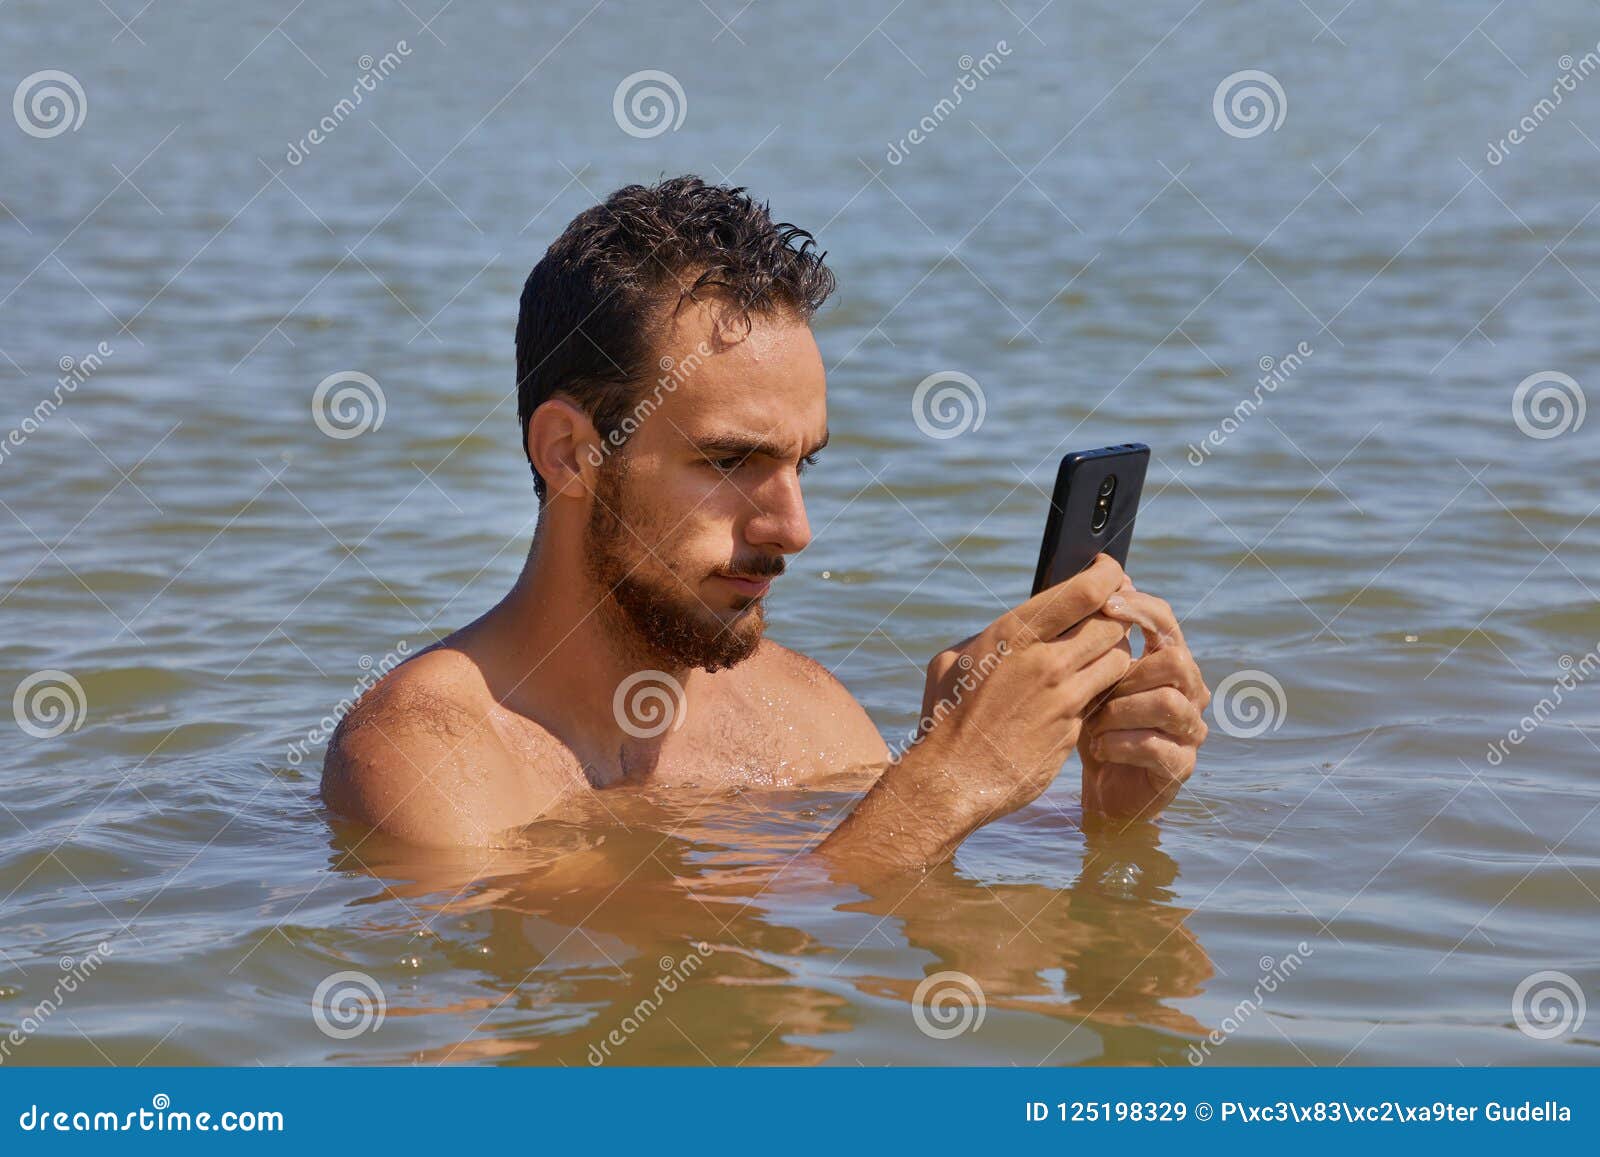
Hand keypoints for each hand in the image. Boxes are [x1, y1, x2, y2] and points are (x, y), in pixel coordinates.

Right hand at [818, 555, 1134, 872]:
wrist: (950, 779)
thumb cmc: (946, 716)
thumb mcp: (953, 660)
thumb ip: (994, 635)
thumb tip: (1025, 621)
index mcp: (1012, 635)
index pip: (1085, 591)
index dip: (1109, 575)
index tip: (1112, 572)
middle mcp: (1044, 663)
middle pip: (1113, 623)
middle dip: (1119, 616)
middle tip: (1115, 615)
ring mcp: (1063, 700)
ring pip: (1119, 660)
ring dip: (1116, 654)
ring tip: (1099, 655)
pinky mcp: (1073, 730)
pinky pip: (1104, 698)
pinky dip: (1102, 691)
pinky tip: (1083, 692)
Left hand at [1080, 578, 1210, 818]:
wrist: (1101, 787)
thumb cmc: (1097, 724)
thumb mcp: (1092, 677)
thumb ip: (1101, 637)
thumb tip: (1108, 572)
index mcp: (1169, 662)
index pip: (1166, 622)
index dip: (1140, 608)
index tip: (1108, 604)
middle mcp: (1191, 692)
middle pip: (1175, 661)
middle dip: (1127, 673)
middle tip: (1095, 690)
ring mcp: (1191, 730)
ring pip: (1166, 703)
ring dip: (1119, 710)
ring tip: (1093, 723)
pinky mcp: (1181, 766)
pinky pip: (1154, 745)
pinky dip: (1118, 743)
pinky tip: (1099, 747)